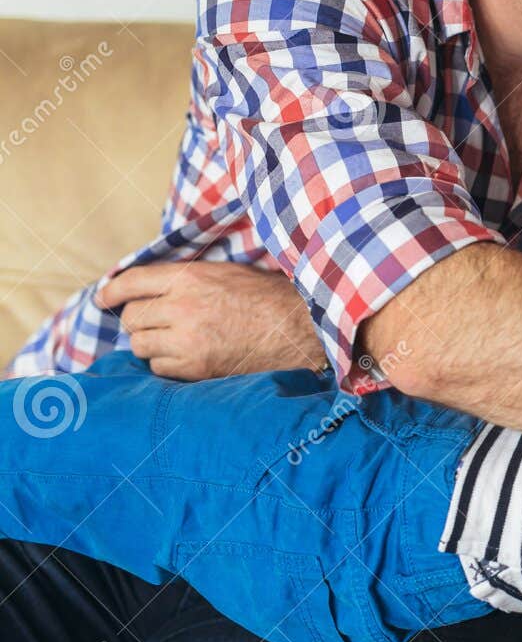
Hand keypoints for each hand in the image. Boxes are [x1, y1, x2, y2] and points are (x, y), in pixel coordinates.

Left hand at [95, 261, 323, 380]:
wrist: (299, 329)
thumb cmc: (267, 298)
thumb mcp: (225, 273)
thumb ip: (185, 279)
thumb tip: (145, 288)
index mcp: (189, 278)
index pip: (130, 283)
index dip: (111, 292)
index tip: (103, 298)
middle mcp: (182, 308)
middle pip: (131, 318)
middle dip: (139, 321)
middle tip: (155, 324)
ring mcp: (187, 340)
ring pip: (140, 345)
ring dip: (151, 344)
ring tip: (173, 341)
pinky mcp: (196, 368)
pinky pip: (158, 368)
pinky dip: (167, 364)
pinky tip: (188, 357)